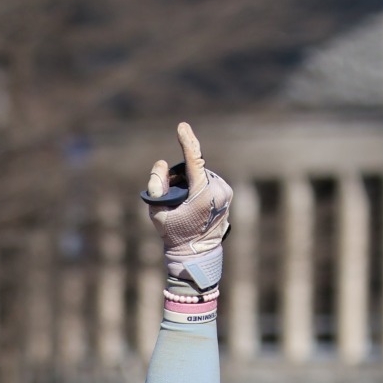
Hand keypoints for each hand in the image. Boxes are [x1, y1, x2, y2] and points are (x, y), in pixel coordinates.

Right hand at [141, 121, 231, 294]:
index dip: (186, 142)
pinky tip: (194, 204)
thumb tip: (162, 166)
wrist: (196, 255)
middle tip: (171, 197)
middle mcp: (218, 190)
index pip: (195, 161)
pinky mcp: (227, 193)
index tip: (182, 127)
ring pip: (200, 173)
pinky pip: (207, 180)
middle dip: (179, 176)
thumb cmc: (174, 235)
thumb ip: (155, 186)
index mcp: (203, 195)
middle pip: (192, 168)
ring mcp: (225, 191)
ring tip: (184, 205)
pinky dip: (197, 185)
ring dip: (189, 181)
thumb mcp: (156, 211)